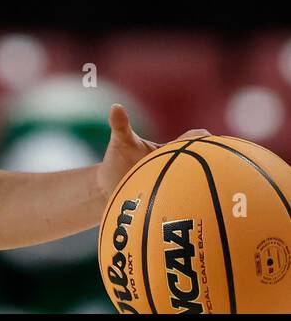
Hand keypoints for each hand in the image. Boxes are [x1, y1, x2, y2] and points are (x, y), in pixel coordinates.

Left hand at [96, 104, 210, 199]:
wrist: (110, 189)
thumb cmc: (118, 162)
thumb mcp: (121, 143)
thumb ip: (120, 126)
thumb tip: (115, 107)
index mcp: (175, 148)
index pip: (195, 137)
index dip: (199, 138)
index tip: (200, 141)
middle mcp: (183, 166)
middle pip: (206, 161)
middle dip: (211, 163)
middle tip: (211, 169)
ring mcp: (181, 185)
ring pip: (204, 185)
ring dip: (207, 188)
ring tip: (208, 197)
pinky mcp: (176, 203)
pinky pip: (191, 206)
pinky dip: (194, 208)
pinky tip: (193, 214)